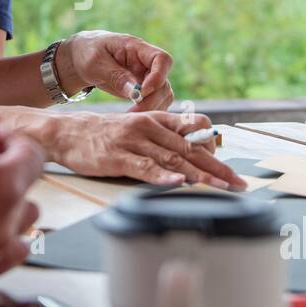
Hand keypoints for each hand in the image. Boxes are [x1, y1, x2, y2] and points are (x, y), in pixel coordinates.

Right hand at [47, 110, 242, 188]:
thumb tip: (190, 154)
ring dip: (199, 175)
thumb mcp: (136, 129)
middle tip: (239, 183)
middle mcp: (148, 128)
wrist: (66, 132)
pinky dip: (162, 177)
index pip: (195, 128)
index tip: (231, 166)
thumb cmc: (103, 135)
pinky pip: (144, 168)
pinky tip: (178, 184)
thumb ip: (161, 138)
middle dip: (217, 168)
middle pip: (190, 148)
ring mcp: (133, 142)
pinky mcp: (117, 158)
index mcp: (156, 119)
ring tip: (220, 187)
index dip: (215, 146)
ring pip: (172, 159)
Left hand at [58, 30, 174, 110]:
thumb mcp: (96, 62)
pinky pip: (154, 103)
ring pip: (163, 96)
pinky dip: (147, 112)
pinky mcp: (142, 91)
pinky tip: (130, 117)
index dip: (158, 76)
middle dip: (151, 100)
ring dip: (151, 109)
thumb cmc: (88, 53)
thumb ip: (115, 75)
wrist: (81, 58)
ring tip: (129, 116)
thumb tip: (135, 92)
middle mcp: (146, 64)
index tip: (142, 91)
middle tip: (132, 112)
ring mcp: (145, 78)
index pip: (162, 59)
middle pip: (164, 83)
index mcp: (137, 48)